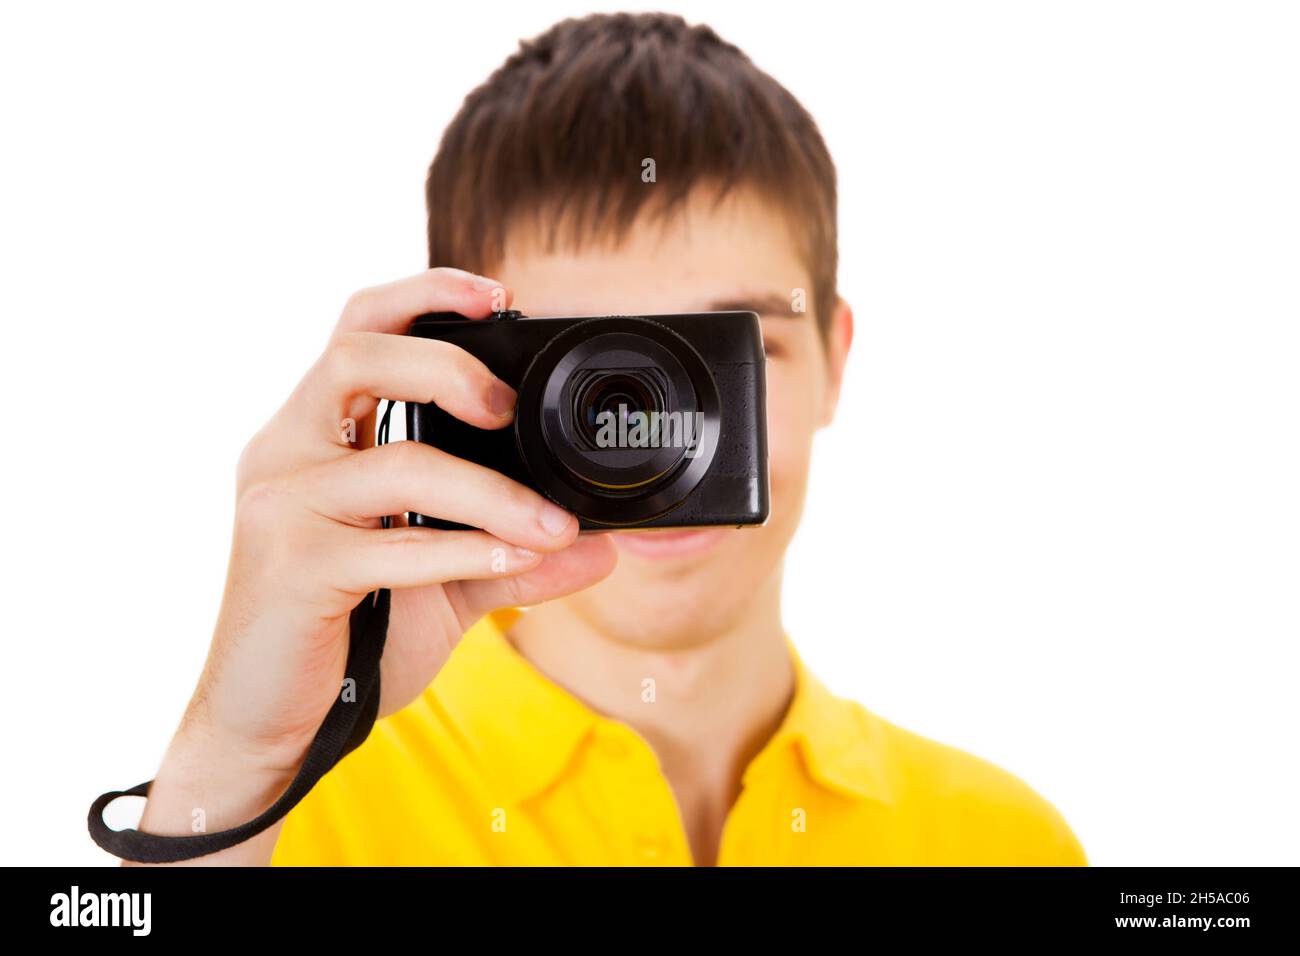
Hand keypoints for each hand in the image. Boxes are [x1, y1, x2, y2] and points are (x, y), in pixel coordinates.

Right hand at [132, 269, 616, 861]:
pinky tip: (516, 557)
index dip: (423, 293)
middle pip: (355, 355)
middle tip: (511, 409)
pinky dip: (467, 548)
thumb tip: (601, 545)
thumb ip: (512, 557)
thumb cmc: (347, 639)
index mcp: (316, 438)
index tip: (499, 297)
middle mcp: (287, 453)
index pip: (357, 330)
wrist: (272, 727)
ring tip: (556, 524)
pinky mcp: (290, 567)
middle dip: (447, 365)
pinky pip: (393, 544)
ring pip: (397, 463)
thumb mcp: (441, 588)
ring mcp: (282, 507)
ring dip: (493, 493)